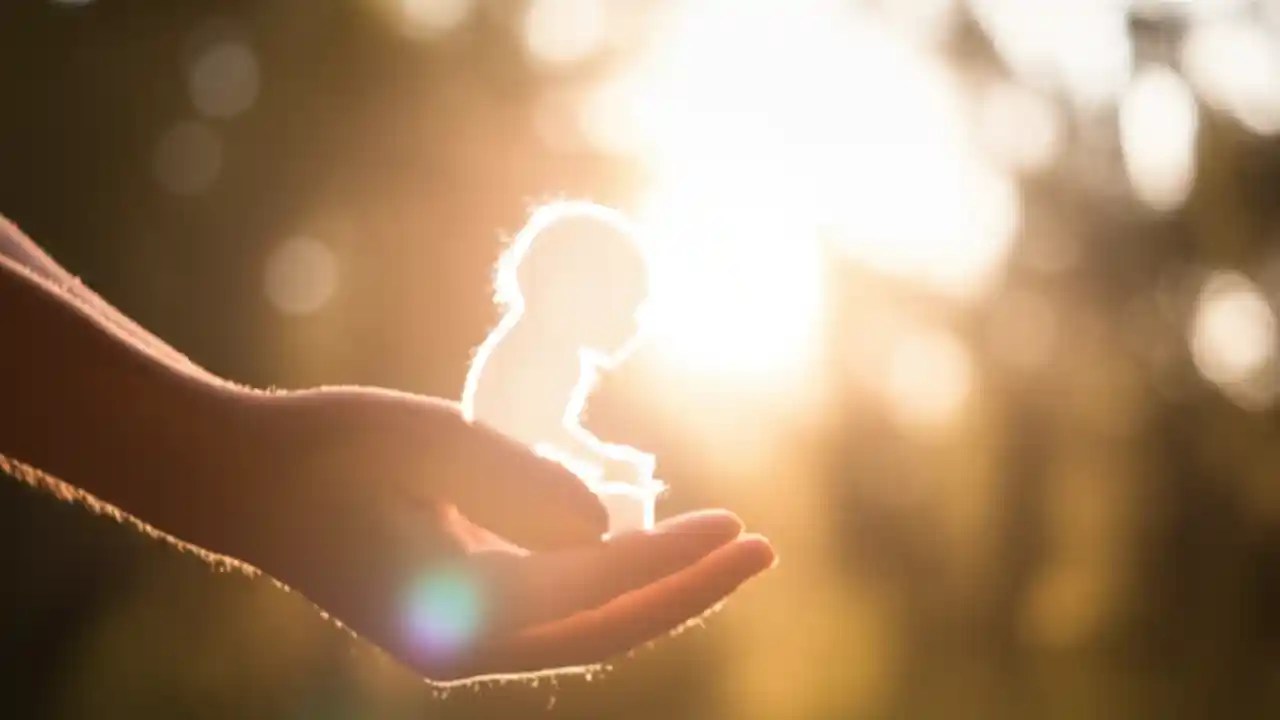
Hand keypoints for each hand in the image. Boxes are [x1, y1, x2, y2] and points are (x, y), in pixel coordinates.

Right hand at [220, 387, 774, 681]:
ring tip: (724, 552)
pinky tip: (653, 550)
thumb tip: (608, 523)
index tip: (735, 526)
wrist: (250, 483)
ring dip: (658, 590)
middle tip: (762, 550)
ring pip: (586, 627)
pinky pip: (556, 612)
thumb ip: (516, 482)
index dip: (671, 558)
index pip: (591, 587)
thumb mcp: (424, 441)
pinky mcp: (458, 620)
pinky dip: (611, 584)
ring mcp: (459, 641)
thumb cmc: (329, 449)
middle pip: (605, 629)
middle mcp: (461, 646)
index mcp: (451, 611)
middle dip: (689, 591)